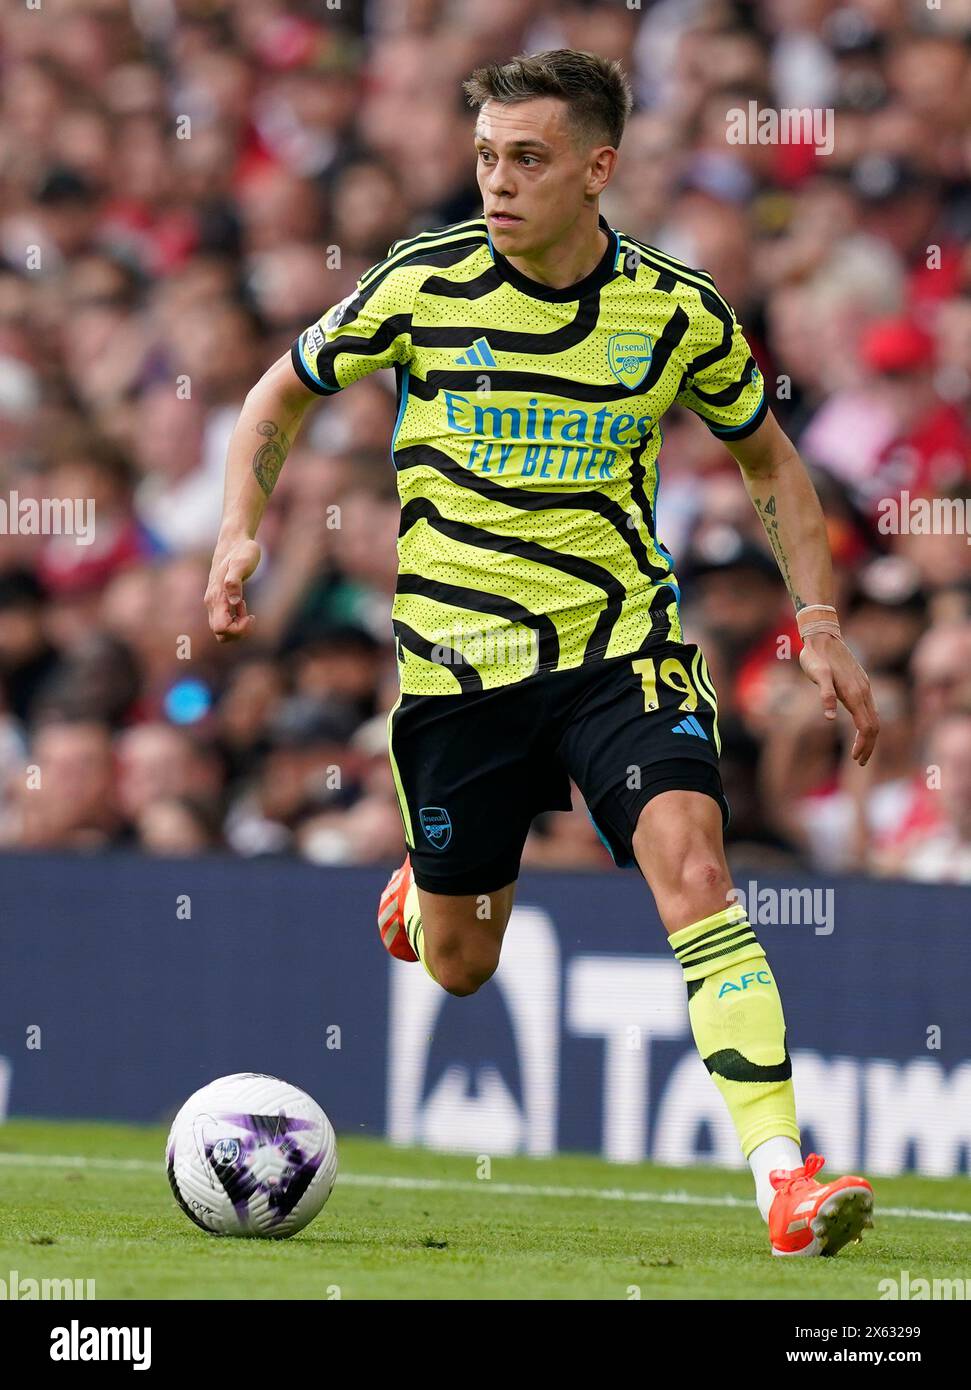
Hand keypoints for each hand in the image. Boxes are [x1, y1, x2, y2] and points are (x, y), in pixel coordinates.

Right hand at [205, 537, 260, 642]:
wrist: (234, 542)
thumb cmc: (241, 551)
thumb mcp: (242, 563)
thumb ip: (235, 581)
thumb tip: (234, 602)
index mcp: (216, 597)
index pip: (221, 628)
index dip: (238, 629)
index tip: (251, 616)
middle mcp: (211, 603)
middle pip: (220, 634)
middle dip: (238, 632)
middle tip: (251, 616)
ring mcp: (213, 603)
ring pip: (221, 630)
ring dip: (237, 627)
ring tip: (246, 610)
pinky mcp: (218, 601)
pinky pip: (224, 621)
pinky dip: (235, 620)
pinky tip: (242, 606)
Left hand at [798, 633, 879, 765]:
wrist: (823, 637)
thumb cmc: (815, 657)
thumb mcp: (816, 674)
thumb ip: (824, 694)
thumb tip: (829, 718)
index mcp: (854, 693)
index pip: (866, 727)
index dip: (863, 744)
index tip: (854, 758)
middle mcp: (864, 691)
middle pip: (874, 726)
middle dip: (869, 746)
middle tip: (858, 761)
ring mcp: (865, 687)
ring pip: (874, 718)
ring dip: (870, 737)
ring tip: (859, 751)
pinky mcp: (862, 683)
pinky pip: (871, 709)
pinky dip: (868, 724)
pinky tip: (860, 729)